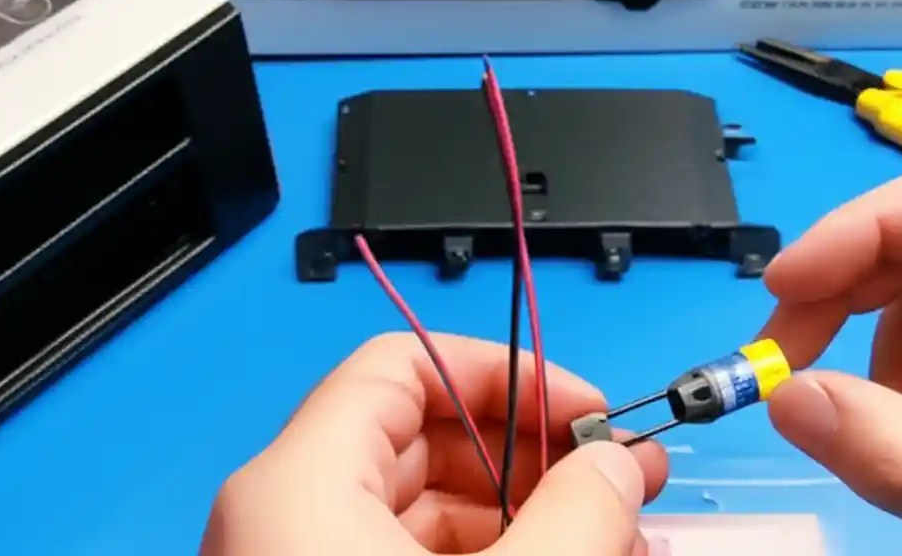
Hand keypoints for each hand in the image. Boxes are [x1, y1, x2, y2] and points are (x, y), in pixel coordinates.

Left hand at [199, 332, 668, 554]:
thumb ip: (576, 512)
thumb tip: (619, 462)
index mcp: (296, 485)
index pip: (400, 364)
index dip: (503, 371)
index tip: (585, 405)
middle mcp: (282, 518)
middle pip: (419, 436)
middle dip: (532, 453)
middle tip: (616, 478)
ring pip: (422, 510)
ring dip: (524, 513)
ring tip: (611, 537)